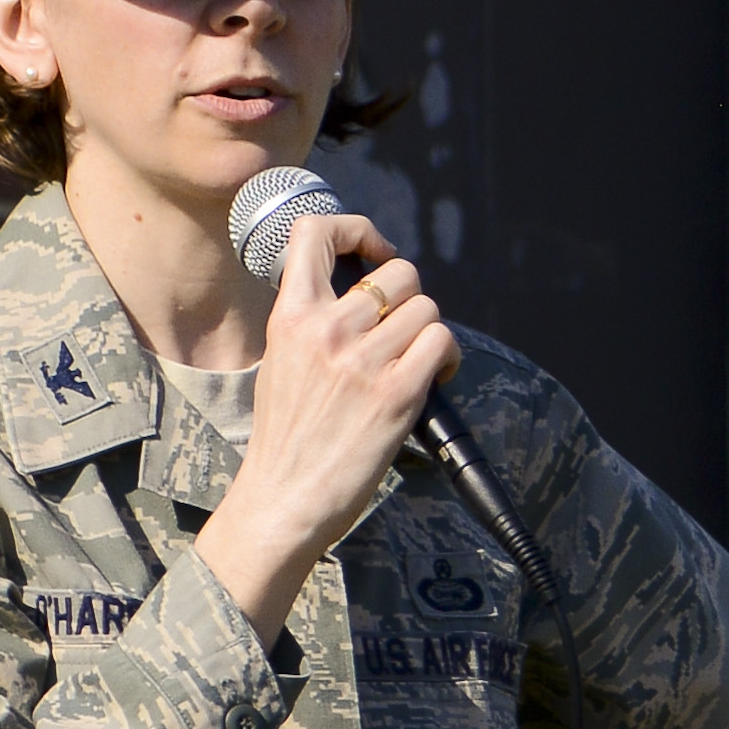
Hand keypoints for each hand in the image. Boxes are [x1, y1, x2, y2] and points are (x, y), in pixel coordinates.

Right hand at [195, 210, 455, 650]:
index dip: (358, 230)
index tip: (375, 254)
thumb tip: (360, 294)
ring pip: (426, 307)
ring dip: (430, 333)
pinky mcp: (396, 393)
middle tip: (403, 331)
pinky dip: (447, 356)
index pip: (316, 232)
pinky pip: (441, 341)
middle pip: (398, 273)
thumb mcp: (281, 362)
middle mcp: (326, 329)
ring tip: (418, 362)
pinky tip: (435, 377)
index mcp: (291, 316)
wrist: (283, 499)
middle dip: (410, 299)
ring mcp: (362, 360)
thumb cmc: (286, 439)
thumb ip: (311, 321)